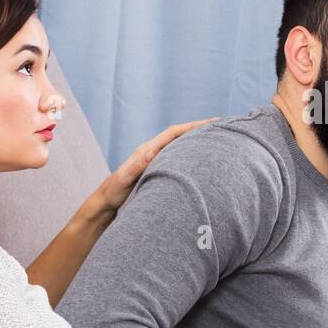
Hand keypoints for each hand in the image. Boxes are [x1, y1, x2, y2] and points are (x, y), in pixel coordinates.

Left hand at [96, 118, 216, 211]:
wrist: (105, 204)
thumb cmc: (113, 193)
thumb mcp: (124, 180)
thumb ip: (137, 166)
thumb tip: (150, 153)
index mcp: (147, 150)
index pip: (174, 133)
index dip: (193, 126)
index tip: (212, 122)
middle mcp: (153, 152)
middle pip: (180, 135)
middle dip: (200, 129)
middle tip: (222, 127)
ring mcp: (155, 161)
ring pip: (180, 146)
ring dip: (197, 141)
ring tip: (218, 140)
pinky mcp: (157, 171)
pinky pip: (178, 158)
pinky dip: (191, 155)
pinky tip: (202, 160)